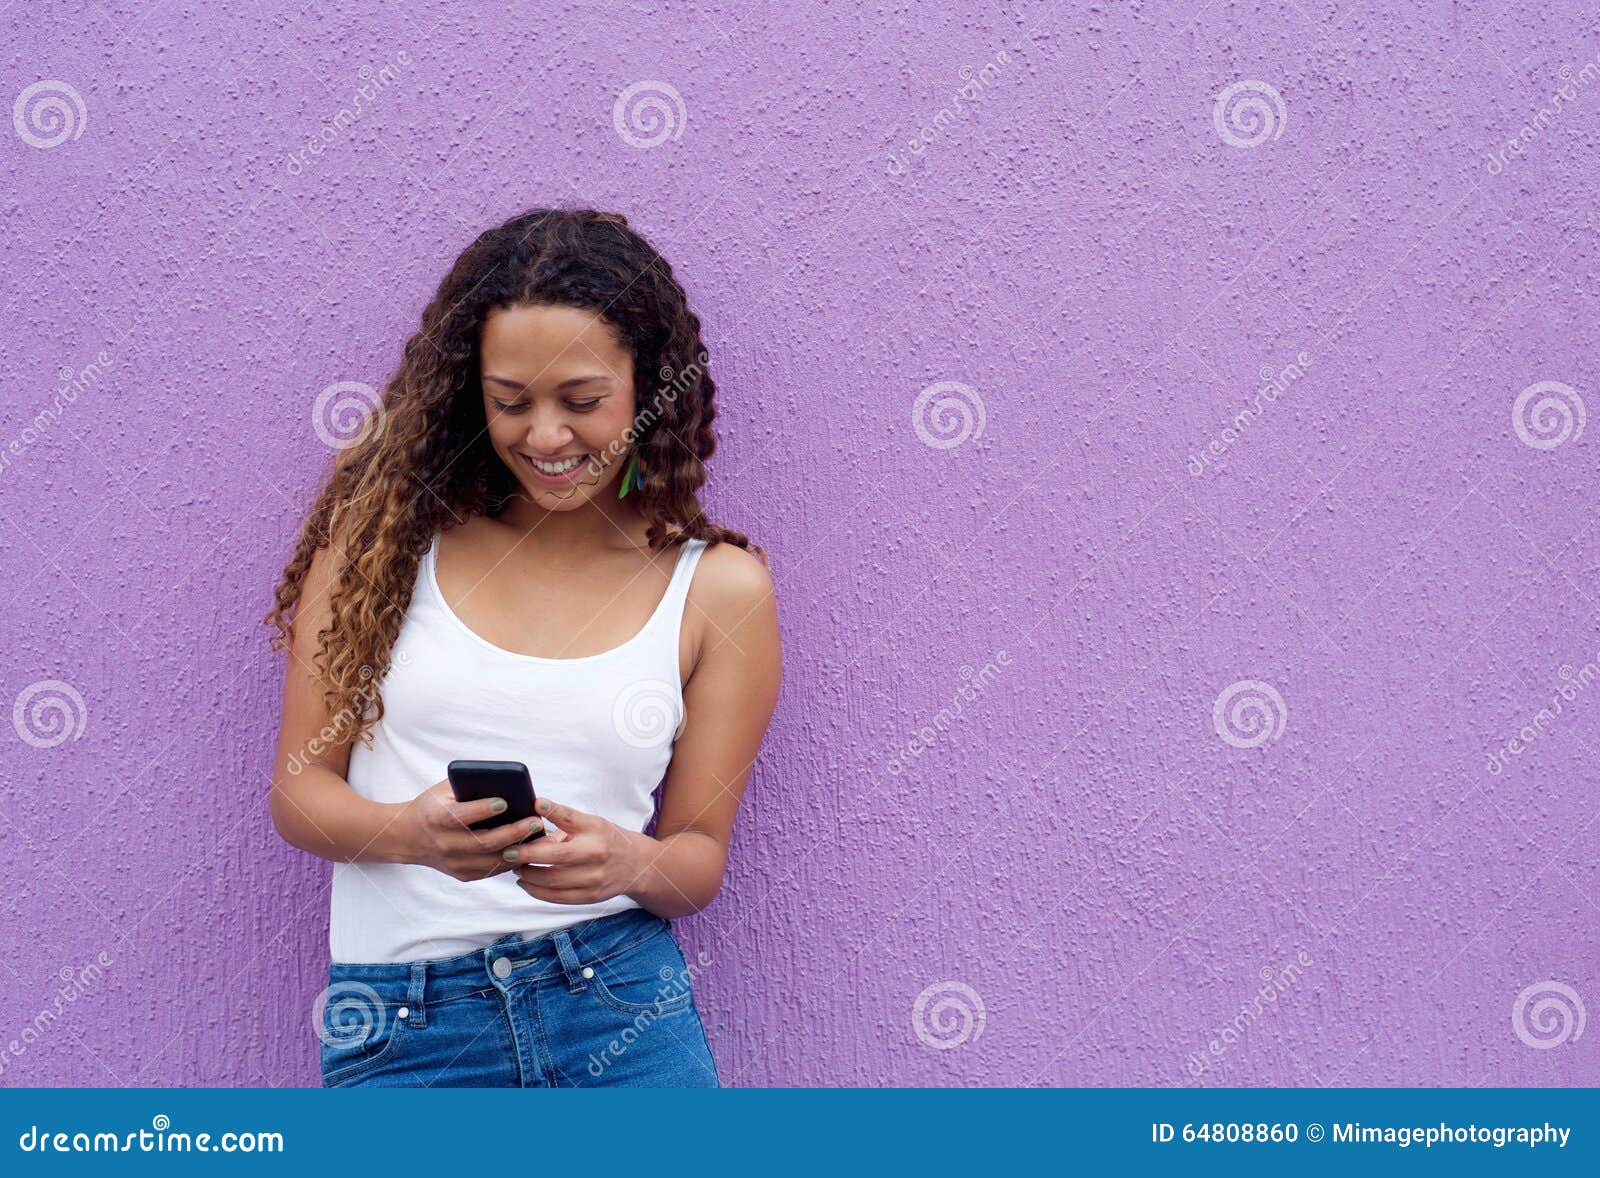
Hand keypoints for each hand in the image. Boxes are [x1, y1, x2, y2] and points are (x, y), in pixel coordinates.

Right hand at [392, 780, 545, 881]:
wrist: (408, 837)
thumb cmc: (434, 805)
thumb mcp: (444, 790)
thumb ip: (469, 784)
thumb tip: (507, 781)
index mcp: (437, 818)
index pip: (461, 816)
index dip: (482, 809)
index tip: (504, 801)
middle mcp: (445, 843)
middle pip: (483, 841)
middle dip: (513, 832)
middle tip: (535, 821)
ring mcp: (454, 863)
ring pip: (492, 860)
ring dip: (519, 849)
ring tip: (539, 835)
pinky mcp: (463, 874)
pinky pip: (493, 869)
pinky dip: (513, 859)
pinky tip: (529, 847)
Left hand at [508, 797, 645, 904]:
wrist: (636, 865)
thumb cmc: (607, 839)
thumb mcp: (591, 822)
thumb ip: (564, 816)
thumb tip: (535, 805)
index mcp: (595, 831)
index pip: (569, 819)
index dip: (550, 812)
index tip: (530, 811)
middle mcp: (595, 856)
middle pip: (554, 858)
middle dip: (527, 856)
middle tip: (509, 852)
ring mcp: (593, 879)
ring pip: (551, 881)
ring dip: (528, 875)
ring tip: (516, 867)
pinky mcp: (589, 897)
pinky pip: (556, 897)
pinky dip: (537, 891)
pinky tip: (527, 883)